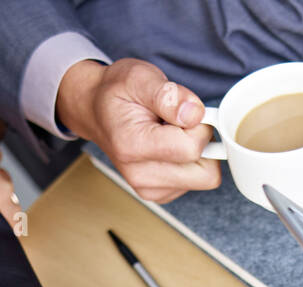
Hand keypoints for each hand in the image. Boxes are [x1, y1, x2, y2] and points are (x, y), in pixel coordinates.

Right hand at [55, 58, 218, 202]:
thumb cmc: (117, 93)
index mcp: (133, 146)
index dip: (199, 126)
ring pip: (204, 179)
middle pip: (206, 174)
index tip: (185, 112)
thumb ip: (169, 95)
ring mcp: (150, 188)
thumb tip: (195, 114)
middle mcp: (141, 175)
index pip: (191, 149)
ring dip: (198, 154)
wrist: (96, 110)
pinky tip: (170, 147)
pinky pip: (195, 182)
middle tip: (184, 124)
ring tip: (173, 133)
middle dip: (204, 145)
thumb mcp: (140, 78)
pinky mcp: (160, 193)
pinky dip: (190, 163)